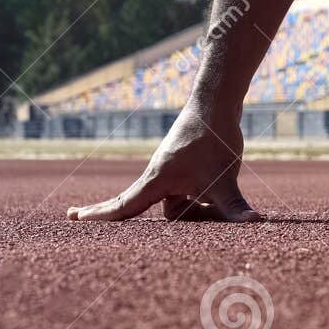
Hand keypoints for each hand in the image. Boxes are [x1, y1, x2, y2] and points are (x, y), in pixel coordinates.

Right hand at [66, 107, 260, 222]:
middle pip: (155, 211)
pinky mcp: (183, 168)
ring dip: (196, 209)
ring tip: (217, 183)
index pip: (124, 206)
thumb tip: (255, 224)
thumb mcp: (225, 179)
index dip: (100, 216)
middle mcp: (158, 177)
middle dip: (161, 217)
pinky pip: (187, 194)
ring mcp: (170, 173)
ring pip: (178, 205)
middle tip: (127, 215)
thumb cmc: (214, 140)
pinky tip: (218, 188)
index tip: (73, 218)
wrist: (217, 104)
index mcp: (157, 181)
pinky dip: (201, 200)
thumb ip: (234, 207)